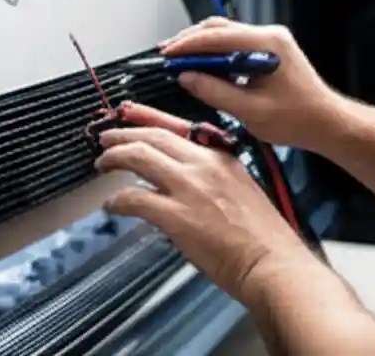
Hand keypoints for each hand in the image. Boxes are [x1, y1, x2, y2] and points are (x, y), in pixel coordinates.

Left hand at [94, 102, 320, 302]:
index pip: (176, 126)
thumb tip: (181, 179)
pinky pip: (135, 198)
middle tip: (106, 138)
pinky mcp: (177, 216)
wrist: (273, 262)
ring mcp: (189, 188)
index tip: (128, 111)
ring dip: (114, 157)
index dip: (146, 117)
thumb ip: (212, 177)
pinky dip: (117, 200)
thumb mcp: (241, 188)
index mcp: (221, 156)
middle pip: (153, 137)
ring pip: (139, 157)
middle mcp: (203, 165)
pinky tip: (111, 205)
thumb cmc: (263, 236)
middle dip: (123, 134)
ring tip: (102, 163)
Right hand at [158, 17, 342, 150]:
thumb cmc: (297, 119)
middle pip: (219, 28)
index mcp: (266, 44)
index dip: (188, 45)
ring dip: (202, 46)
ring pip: (226, 34)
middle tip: (167, 55)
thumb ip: (215, 92)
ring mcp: (270, 42)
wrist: (327, 123)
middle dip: (190, 40)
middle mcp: (269, 36)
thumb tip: (186, 78)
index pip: (217, 36)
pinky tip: (202, 65)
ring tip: (178, 59)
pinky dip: (215, 53)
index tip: (166, 55)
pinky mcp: (269, 51)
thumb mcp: (250, 111)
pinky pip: (236, 45)